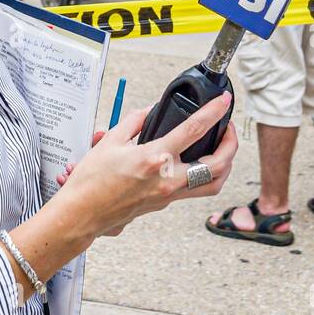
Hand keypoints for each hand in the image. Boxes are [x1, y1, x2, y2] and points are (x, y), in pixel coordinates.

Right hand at [52, 93, 237, 238]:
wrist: (82, 214)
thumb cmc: (91, 181)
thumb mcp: (110, 140)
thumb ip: (135, 121)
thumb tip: (152, 110)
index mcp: (155, 159)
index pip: (194, 130)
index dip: (213, 112)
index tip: (223, 100)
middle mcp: (167, 180)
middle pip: (219, 165)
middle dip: (231, 144)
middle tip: (228, 128)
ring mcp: (168, 195)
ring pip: (213, 184)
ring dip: (225, 164)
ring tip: (222, 147)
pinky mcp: (164, 204)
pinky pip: (193, 190)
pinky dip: (203, 174)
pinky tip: (196, 161)